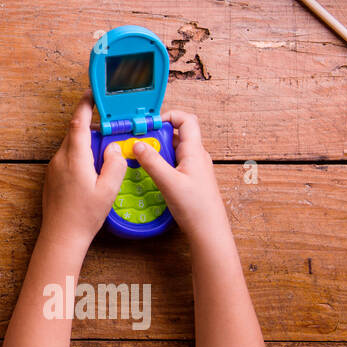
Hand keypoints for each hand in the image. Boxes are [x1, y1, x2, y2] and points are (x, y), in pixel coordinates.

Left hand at [39, 92, 127, 250]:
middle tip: (108, 125)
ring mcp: (53, 168)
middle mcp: (60, 159)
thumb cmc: (84, 216)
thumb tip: (113, 149)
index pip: (78, 123)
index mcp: (74, 158)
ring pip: (71, 146)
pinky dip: (80, 155)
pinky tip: (92, 168)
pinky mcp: (52, 177)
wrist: (61, 236)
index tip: (92, 93)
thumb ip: (114, 165)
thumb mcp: (108, 190)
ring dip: (86, 143)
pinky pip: (67, 158)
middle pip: (75, 133)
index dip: (85, 105)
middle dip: (90, 126)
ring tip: (104, 150)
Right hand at [129, 110, 231, 244]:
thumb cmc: (196, 208)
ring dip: (157, 149)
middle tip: (139, 141)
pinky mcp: (189, 178)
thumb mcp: (169, 182)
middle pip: (176, 133)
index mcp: (195, 151)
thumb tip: (138, 144)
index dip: (169, 116)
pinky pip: (173, 161)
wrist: (208, 230)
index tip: (149, 124)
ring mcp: (193, 167)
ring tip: (141, 156)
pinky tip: (150, 171)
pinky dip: (160, 162)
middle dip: (157, 134)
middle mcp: (196, 156)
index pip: (187, 120)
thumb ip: (152, 161)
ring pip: (173, 148)